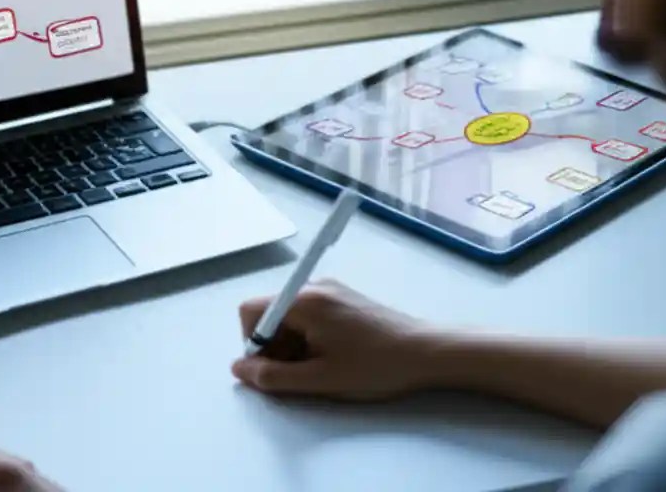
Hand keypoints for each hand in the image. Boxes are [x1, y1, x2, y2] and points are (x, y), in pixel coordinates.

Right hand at [232, 279, 447, 400]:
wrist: (427, 352)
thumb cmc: (375, 366)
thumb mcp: (320, 379)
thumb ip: (273, 376)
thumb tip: (238, 369)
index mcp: (304, 301)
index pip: (251, 311)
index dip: (253, 343)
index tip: (273, 369)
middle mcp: (314, 287)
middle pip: (270, 313)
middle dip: (274, 347)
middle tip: (298, 374)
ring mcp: (331, 290)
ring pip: (290, 316)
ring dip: (293, 345)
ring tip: (320, 368)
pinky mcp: (344, 298)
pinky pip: (309, 314)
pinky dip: (309, 337)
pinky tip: (333, 357)